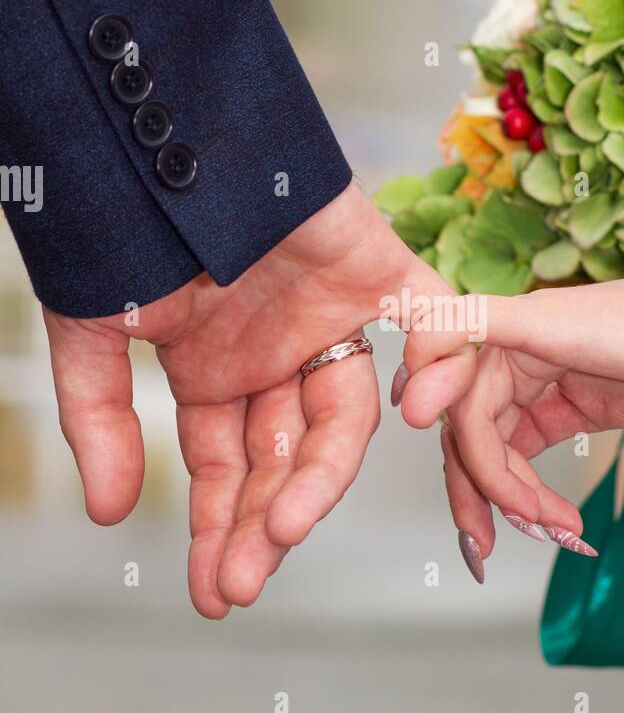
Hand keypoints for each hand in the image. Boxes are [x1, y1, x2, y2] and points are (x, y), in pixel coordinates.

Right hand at [43, 185, 469, 617]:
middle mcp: (279, 355)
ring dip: (316, 479)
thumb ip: (103, 418)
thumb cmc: (122, 218)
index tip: (214, 592)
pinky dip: (438, 362)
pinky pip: (432, 321)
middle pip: (284, 459)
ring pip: (342, 420)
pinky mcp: (377, 266)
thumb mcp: (96, 332)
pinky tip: (414, 417)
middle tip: (238, 584)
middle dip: (259, 522)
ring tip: (279, 528)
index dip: (220, 529)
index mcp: (218, 372)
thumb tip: (107, 510)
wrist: (153, 121)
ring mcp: (329, 316)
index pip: (228, 469)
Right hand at [395, 271, 623, 580]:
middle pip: (469, 442)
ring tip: (556, 534)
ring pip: (496, 458)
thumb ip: (477, 321)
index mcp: (497, 335)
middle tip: (489, 546)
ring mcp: (533, 390)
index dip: (464, 457)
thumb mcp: (556, 320)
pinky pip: (525, 461)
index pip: (460, 411)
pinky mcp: (561, 414)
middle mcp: (506, 361)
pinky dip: (536, 497)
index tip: (472, 502)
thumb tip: (413, 330)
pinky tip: (563, 523)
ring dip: (514, 503)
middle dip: (483, 496)